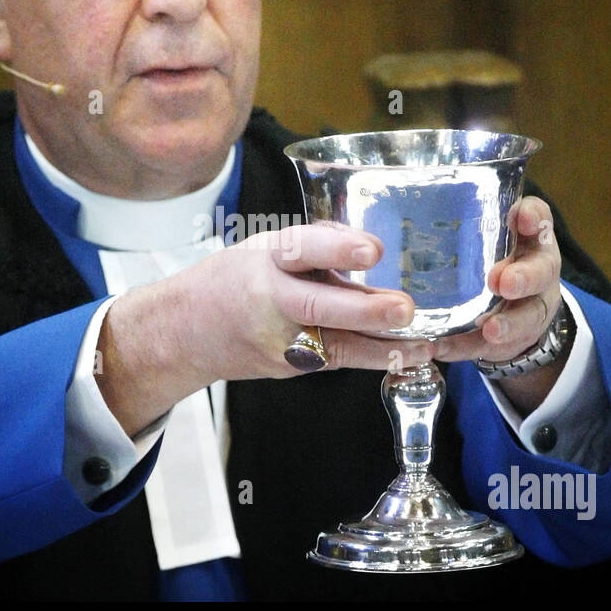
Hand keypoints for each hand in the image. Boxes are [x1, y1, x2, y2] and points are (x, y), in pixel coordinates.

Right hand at [97, 223, 434, 433]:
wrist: (184, 334)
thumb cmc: (232, 281)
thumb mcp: (264, 247)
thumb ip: (314, 244)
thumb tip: (364, 243)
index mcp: (266, 259)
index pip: (300, 250)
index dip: (337, 249)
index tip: (373, 249)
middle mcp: (271, 301)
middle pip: (318, 307)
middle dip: (364, 310)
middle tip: (404, 308)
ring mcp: (279, 341)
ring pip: (336, 346)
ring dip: (384, 348)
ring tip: (426, 346)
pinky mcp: (291, 367)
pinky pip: (337, 360)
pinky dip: (375, 358)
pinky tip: (411, 355)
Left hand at [431, 196, 566, 412]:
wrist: (519, 310)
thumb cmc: (496, 260)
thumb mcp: (489, 238)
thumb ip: (470, 223)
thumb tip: (418, 211)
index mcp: (531, 240)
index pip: (539, 220)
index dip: (534, 218)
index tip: (523, 218)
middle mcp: (537, 272)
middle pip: (540, 272)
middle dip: (523, 278)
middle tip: (504, 282)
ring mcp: (530, 308)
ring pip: (526, 317)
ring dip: (507, 323)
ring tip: (490, 329)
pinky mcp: (509, 340)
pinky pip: (489, 345)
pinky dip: (465, 348)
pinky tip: (443, 348)